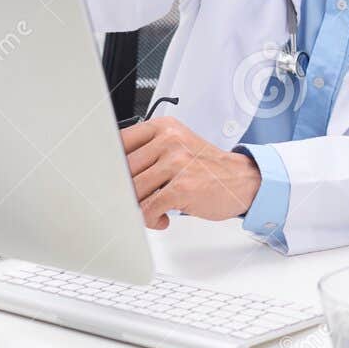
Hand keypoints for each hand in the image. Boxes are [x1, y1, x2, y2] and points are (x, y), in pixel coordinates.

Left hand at [120, 117, 261, 229]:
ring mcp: (176, 163)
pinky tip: (162, 218)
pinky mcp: (182, 188)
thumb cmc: (207, 166)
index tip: (105, 177)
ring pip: (134, 190)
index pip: (120, 140)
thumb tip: (112, 171)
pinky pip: (148, 208)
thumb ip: (148, 151)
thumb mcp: (178, 145)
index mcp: (165, 128)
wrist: (242, 179)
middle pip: (124, 169)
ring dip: (138, 207)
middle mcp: (170, 141)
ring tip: (152, 210)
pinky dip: (151, 219)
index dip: (108, 163)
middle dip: (124, 190)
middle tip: (133, 200)